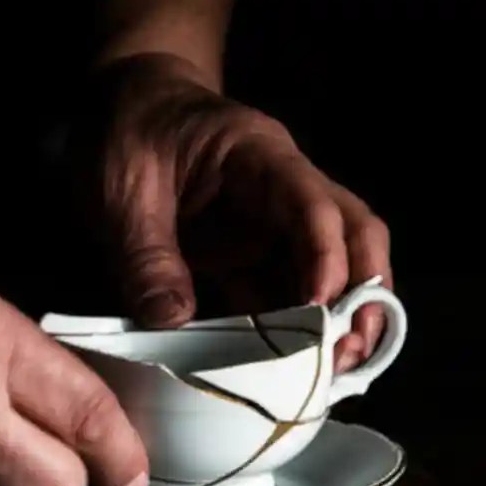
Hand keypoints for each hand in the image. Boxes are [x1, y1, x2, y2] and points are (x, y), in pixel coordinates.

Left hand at [75, 53, 392, 372]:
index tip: (323, 309)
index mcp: (258, 156)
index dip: (327, 257)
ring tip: (332, 375)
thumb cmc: (129, 132)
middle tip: (349, 353)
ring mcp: (275, 224)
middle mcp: (284, 189)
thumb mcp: (121, 190)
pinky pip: (288, 292)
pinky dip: (297, 331)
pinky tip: (293, 372)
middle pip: (354, 234)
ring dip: (339, 320)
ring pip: (332, 269)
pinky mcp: (255, 254)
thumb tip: (172, 323)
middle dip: (364, 294)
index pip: (313, 203)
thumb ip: (145, 254)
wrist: (126, 109)